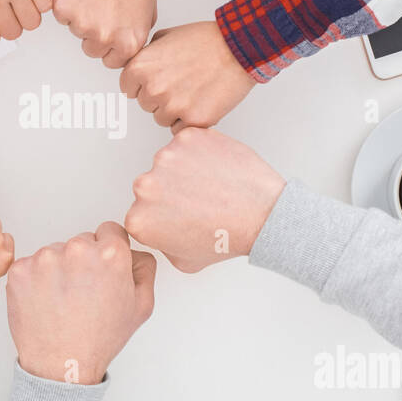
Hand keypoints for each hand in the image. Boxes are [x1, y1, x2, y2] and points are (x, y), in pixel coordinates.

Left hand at [6, 221, 155, 384]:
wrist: (61, 365)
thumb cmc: (100, 339)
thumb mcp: (141, 306)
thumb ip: (143, 269)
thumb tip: (134, 251)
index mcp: (110, 254)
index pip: (109, 231)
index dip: (107, 252)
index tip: (101, 271)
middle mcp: (77, 249)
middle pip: (81, 241)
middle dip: (83, 261)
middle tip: (82, 293)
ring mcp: (45, 258)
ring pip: (55, 253)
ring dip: (58, 270)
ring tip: (63, 301)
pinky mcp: (20, 269)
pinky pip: (31, 265)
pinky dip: (36, 280)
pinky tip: (45, 302)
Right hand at [52, 0, 156, 67]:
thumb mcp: (147, 13)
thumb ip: (133, 36)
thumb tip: (122, 47)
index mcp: (128, 43)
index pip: (112, 62)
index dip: (111, 45)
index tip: (111, 31)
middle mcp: (106, 38)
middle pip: (92, 50)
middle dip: (95, 32)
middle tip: (103, 7)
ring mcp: (83, 24)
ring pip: (76, 31)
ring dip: (81, 15)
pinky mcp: (64, 8)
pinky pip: (61, 15)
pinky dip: (67, 2)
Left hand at [120, 21, 255, 128]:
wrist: (238, 49)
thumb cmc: (206, 40)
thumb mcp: (166, 36)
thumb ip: (148, 55)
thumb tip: (140, 68)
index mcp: (140, 67)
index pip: (128, 88)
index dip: (143, 84)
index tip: (157, 80)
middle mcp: (153, 88)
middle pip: (146, 104)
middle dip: (160, 96)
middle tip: (181, 82)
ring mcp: (172, 106)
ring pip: (162, 119)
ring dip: (174, 110)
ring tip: (193, 90)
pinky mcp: (193, 120)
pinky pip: (180, 129)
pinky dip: (189, 120)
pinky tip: (200, 101)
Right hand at [124, 127, 284, 272]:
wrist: (261, 215)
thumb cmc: (229, 237)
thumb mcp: (184, 261)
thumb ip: (161, 243)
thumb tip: (160, 230)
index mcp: (139, 219)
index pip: (140, 211)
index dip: (161, 213)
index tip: (177, 214)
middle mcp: (145, 187)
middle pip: (151, 184)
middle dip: (170, 190)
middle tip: (197, 200)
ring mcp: (166, 159)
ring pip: (169, 161)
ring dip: (185, 169)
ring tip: (210, 185)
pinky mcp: (186, 139)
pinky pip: (188, 142)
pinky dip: (201, 151)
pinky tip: (215, 169)